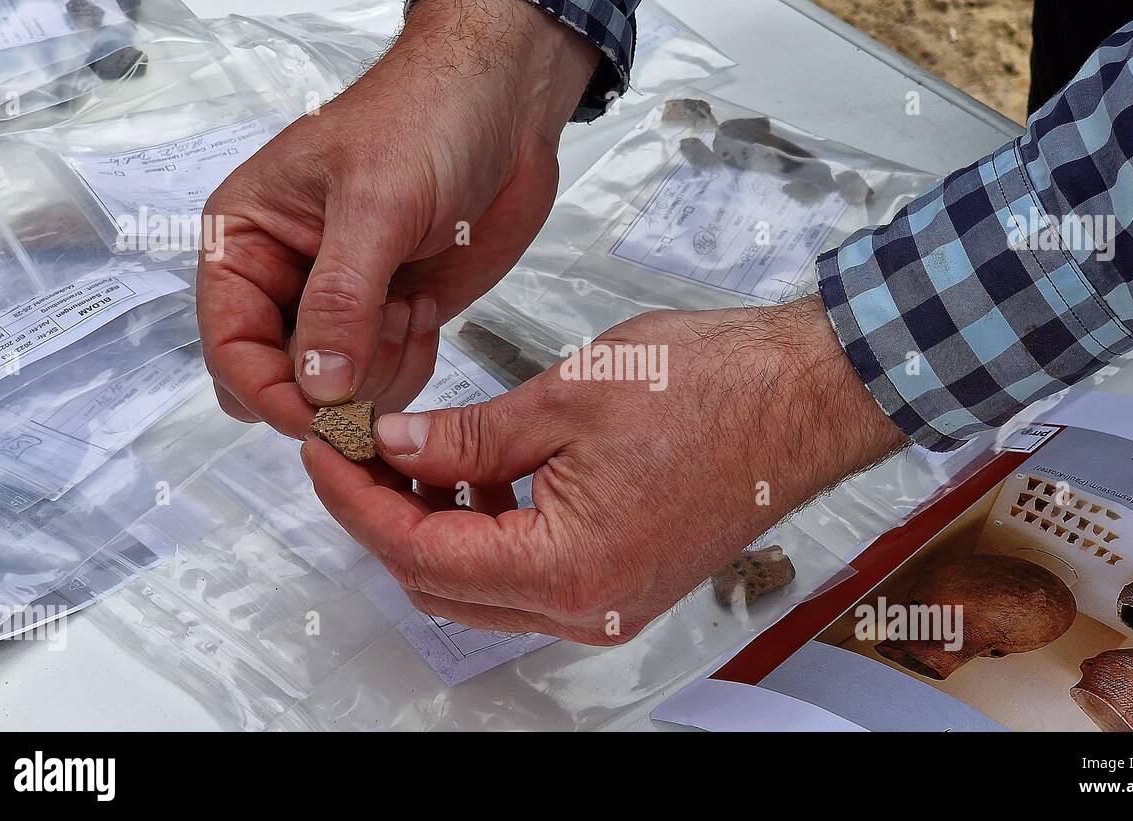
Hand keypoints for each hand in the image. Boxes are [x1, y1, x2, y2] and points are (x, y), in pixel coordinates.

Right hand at [198, 0, 598, 435]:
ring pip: (335, 393)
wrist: (503, 108)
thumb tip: (316, 387)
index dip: (268, 392)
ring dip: (381, 369)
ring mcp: (341, 306)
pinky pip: (386, 381)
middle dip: (332, 386)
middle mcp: (283, 282)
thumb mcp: (375, 204)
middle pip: (277, 383)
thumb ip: (340, 300)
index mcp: (245, 241)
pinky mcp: (390, 319)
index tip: (322, 415)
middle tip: (384, 332)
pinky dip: (410, 364)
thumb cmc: (424, 122)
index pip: (228, 347)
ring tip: (410, 300)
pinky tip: (425, 304)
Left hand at [300, 296, 907, 643]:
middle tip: (357, 452)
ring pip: (483, 583)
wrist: (806, 394)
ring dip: (436, 523)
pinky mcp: (624, 579)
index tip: (326, 452)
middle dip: (387, 517)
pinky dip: (489, 526)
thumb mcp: (565, 397)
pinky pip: (530, 571)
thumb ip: (468, 434)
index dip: (357, 501)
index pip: (422, 554)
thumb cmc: (714, 388)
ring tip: (413, 450)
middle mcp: (587, 605)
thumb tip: (398, 445)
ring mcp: (609, 599)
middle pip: (444, 583)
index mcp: (568, 569)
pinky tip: (477, 468)